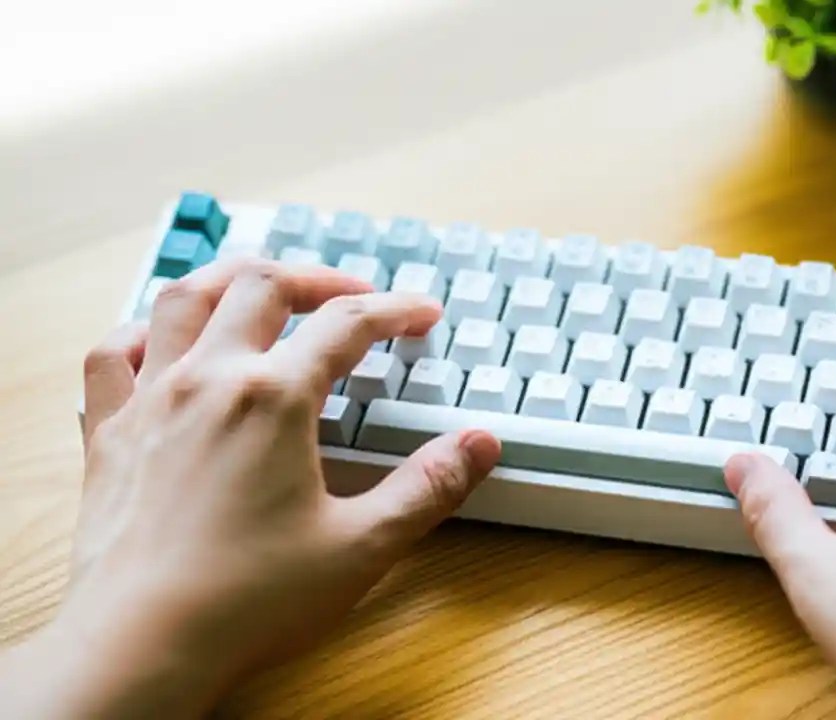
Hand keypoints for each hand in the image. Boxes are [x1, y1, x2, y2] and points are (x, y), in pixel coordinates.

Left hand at [0, 259, 499, 718]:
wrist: (139, 647)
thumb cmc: (244, 603)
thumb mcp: (361, 547)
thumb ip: (427, 488)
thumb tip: (479, 445)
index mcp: (272, 399)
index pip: (347, 324)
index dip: (395, 310)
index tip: (422, 314)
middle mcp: (207, 381)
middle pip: (263, 286)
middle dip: (318, 278)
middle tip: (353, 296)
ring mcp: (150, 400)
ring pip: (185, 298)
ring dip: (233, 279)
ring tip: (266, 286)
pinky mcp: (110, 433)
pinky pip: (114, 353)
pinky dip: (143, 330)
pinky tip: (164, 340)